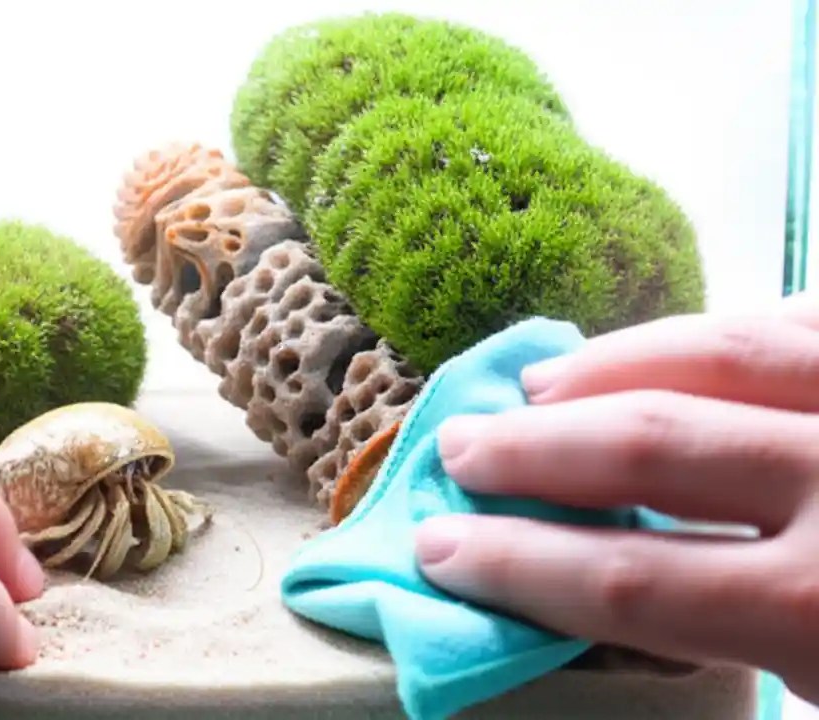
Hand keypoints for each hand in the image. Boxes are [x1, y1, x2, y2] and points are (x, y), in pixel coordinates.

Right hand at [413, 292, 818, 701]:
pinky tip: (679, 345)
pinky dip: (725, 326)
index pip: (629, 580)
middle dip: (533, 446)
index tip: (439, 550)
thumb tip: (599, 590)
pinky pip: (803, 314)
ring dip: (611, 363)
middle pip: (651, 445)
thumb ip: (730, 644)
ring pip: (724, 351)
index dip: (517, 564)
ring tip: (543, 382)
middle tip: (463, 445)